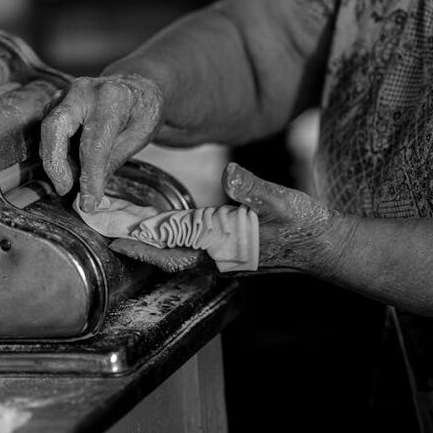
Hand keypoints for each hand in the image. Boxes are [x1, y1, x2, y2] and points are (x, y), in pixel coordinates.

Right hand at [40, 73, 162, 211]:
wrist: (138, 88)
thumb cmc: (141, 114)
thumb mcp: (136, 140)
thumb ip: (110, 165)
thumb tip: (90, 198)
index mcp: (111, 98)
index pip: (94, 144)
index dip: (89, 177)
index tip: (88, 203)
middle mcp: (83, 90)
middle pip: (54, 128)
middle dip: (55, 164)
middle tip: (65, 189)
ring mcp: (66, 92)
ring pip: (47, 130)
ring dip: (55, 160)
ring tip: (73, 179)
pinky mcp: (56, 101)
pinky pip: (47, 129)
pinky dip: (54, 150)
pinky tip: (69, 164)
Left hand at [111, 163, 355, 274]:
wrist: (326, 245)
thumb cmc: (306, 225)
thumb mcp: (283, 201)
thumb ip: (255, 190)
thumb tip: (230, 175)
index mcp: (225, 248)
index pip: (174, 248)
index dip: (143, 243)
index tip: (115, 238)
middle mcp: (218, 258)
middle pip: (166, 252)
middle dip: (137, 242)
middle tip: (106, 227)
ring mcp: (223, 257)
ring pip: (176, 251)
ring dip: (150, 240)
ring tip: (124, 224)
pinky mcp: (228, 251)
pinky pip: (190, 247)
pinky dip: (169, 237)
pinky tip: (160, 224)